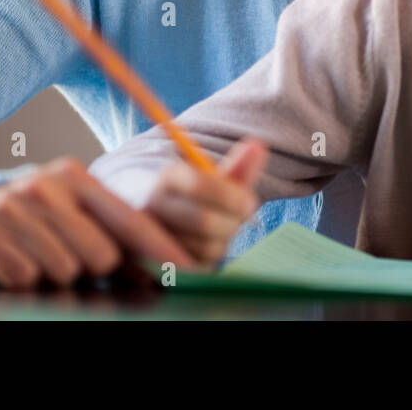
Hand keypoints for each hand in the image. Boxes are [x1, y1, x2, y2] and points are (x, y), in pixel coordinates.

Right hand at [0, 156, 195, 289]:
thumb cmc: (39, 224)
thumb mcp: (77, 220)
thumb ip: (118, 240)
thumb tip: (164, 272)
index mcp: (74, 177)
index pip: (128, 219)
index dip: (159, 250)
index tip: (187, 272)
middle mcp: (44, 184)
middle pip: (99, 254)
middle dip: (93, 269)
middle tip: (74, 263)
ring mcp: (10, 204)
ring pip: (63, 269)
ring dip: (56, 277)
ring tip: (41, 261)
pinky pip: (24, 276)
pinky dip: (23, 280)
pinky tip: (14, 264)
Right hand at [144, 138, 267, 267]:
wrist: (165, 225)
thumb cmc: (199, 199)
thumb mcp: (215, 181)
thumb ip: (239, 166)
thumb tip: (259, 146)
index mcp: (169, 178)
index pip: (199, 184)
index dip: (232, 197)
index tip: (250, 201)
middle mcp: (154, 205)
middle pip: (204, 220)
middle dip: (233, 222)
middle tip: (242, 219)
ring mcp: (153, 236)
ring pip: (204, 246)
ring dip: (225, 240)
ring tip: (224, 230)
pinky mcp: (159, 263)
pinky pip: (199, 265)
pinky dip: (213, 257)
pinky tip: (211, 245)